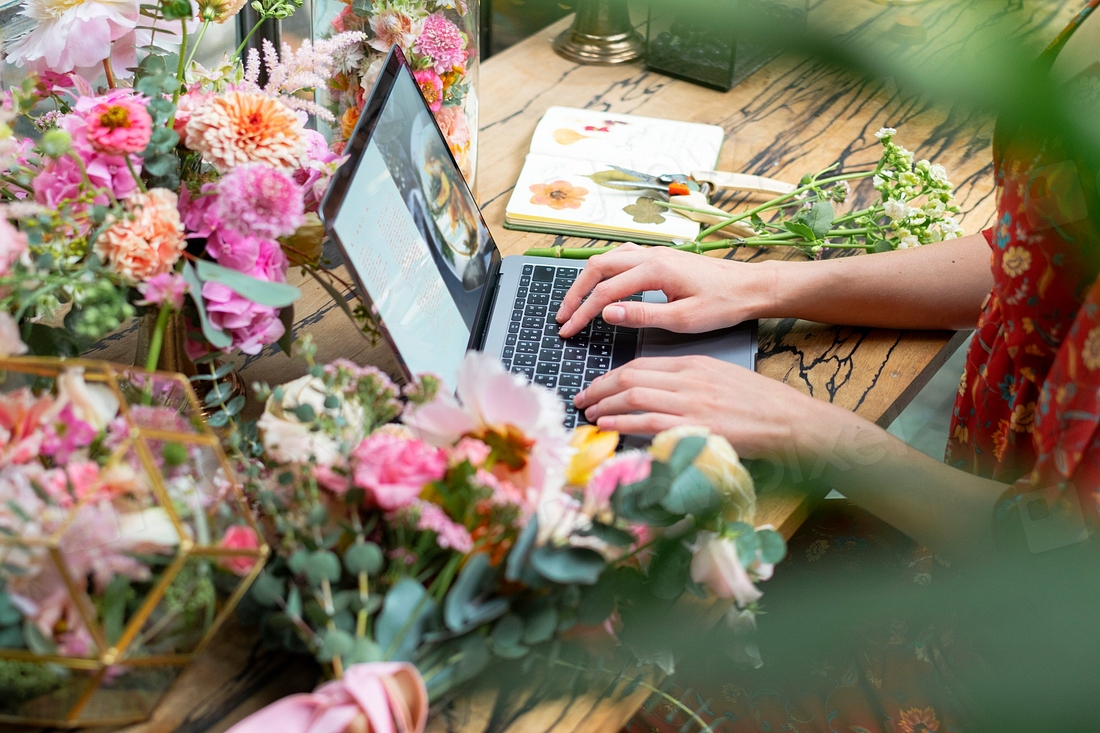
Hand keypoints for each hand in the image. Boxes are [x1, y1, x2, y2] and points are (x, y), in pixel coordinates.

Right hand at [555, 243, 774, 338]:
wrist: (751, 286)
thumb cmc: (724, 303)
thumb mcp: (683, 319)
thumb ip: (642, 316)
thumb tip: (607, 313)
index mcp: (655, 270)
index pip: (605, 291)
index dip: (582, 312)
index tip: (568, 330)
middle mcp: (651, 255)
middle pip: (598, 267)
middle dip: (576, 293)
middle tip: (562, 317)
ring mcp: (656, 253)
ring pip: (608, 259)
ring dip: (587, 280)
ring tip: (575, 303)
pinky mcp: (661, 257)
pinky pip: (622, 258)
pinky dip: (604, 271)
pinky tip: (602, 284)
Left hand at [573, 355, 853, 458]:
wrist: (791, 420)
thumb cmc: (760, 404)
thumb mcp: (720, 379)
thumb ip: (688, 383)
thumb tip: (656, 396)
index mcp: (693, 364)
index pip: (641, 364)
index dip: (611, 376)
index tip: (596, 387)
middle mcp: (688, 379)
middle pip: (630, 377)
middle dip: (600, 388)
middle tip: (583, 400)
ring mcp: (691, 402)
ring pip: (634, 396)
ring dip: (605, 405)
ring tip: (589, 414)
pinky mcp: (696, 426)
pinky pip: (649, 421)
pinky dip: (623, 422)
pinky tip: (607, 426)